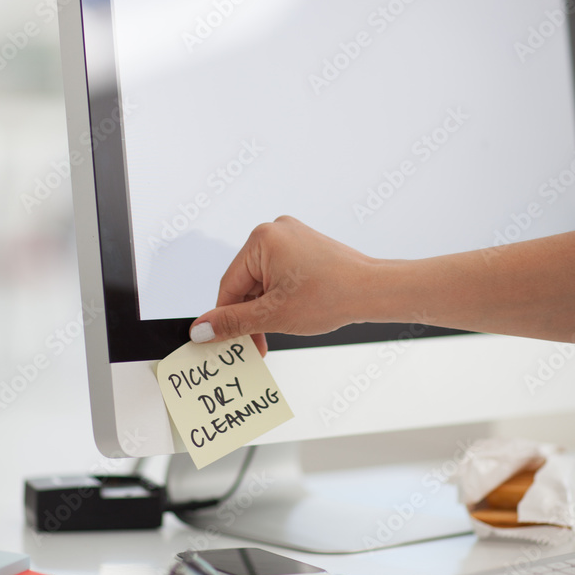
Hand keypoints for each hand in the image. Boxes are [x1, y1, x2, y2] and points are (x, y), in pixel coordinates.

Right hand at [189, 215, 376, 355]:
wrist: (373, 291)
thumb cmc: (332, 295)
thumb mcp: (273, 315)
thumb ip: (233, 322)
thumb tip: (201, 329)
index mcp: (263, 238)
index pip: (229, 285)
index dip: (226, 317)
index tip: (222, 340)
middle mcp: (276, 231)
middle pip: (246, 283)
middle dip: (251, 315)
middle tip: (255, 343)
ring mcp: (293, 237)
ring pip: (263, 281)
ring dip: (266, 308)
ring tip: (279, 329)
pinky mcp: (306, 247)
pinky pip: (280, 274)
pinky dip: (280, 296)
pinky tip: (289, 315)